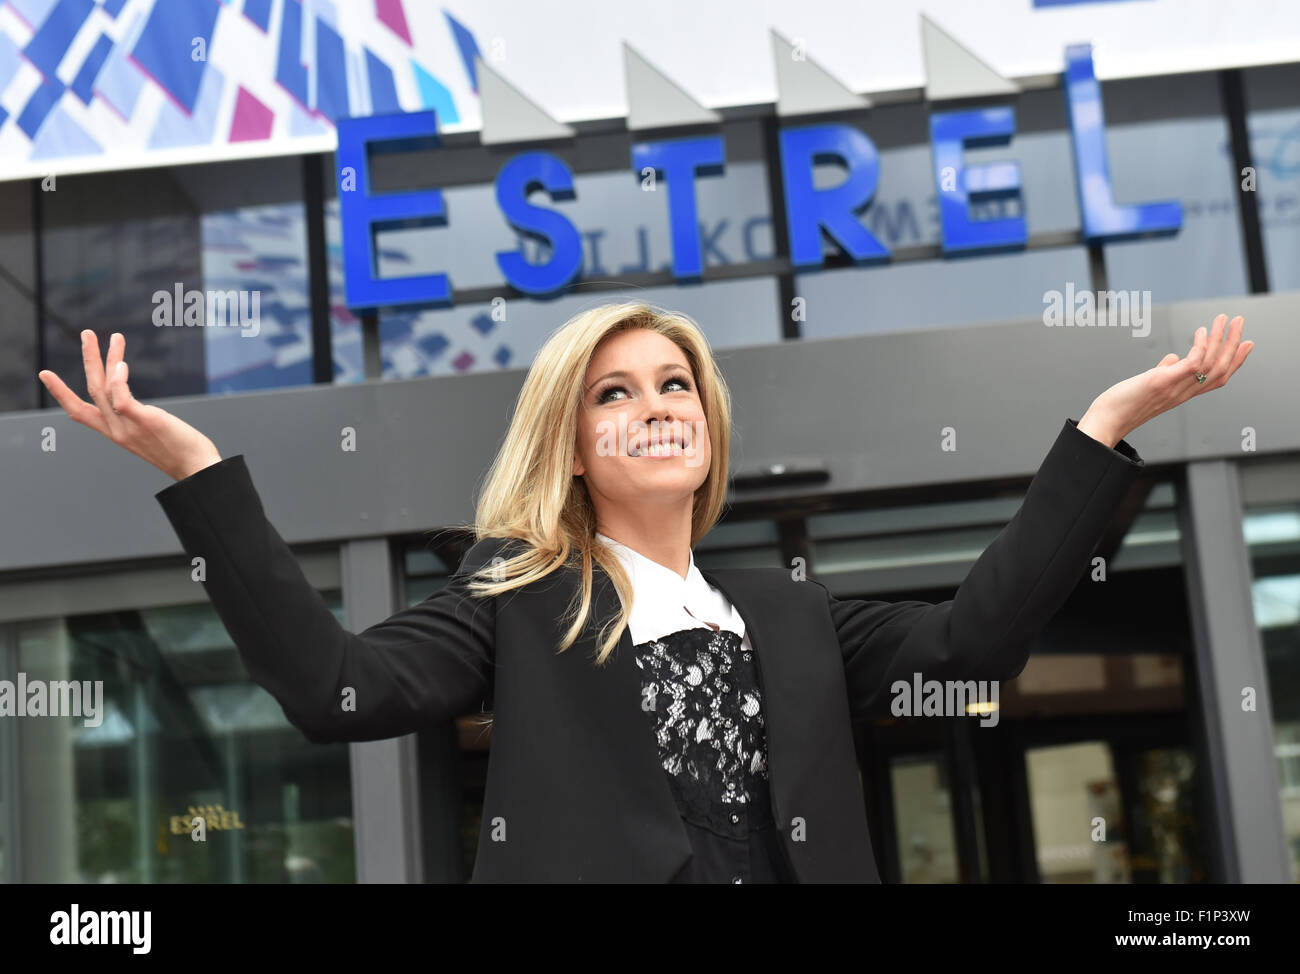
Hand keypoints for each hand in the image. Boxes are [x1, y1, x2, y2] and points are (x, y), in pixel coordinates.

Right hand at [37, 330, 223, 481]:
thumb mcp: (151, 435)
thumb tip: (139, 409)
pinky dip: (118, 379)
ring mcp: (128, 426)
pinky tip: (122, 363)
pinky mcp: (143, 421)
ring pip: (105, 388)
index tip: (45, 374)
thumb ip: (138, 420)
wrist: (198, 469)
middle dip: (89, 359)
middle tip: (87, 334)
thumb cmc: (181, 451)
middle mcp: (117, 430)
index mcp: (115, 433)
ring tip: (114, 337)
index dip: (61, 393)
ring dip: (107, 358)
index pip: (79, 413)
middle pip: (91, 390)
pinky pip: (121, 397)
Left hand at [1078, 313, 1253, 446]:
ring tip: (1224, 319)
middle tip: (1240, 322)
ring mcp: (1175, 388)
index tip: (1247, 343)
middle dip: (1234, 344)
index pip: (1217, 379)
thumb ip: (1165, 371)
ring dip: (1221, 339)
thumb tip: (1172, 359)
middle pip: (1221, 369)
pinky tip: (1200, 332)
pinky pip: (1192, 364)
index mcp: (1183, 393)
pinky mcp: (1163, 383)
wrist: (1107, 422)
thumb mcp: (1150, 385)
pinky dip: (1200, 347)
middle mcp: (1184, 393)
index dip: (1235, 361)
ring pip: (1211, 364)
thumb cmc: (1124, 404)